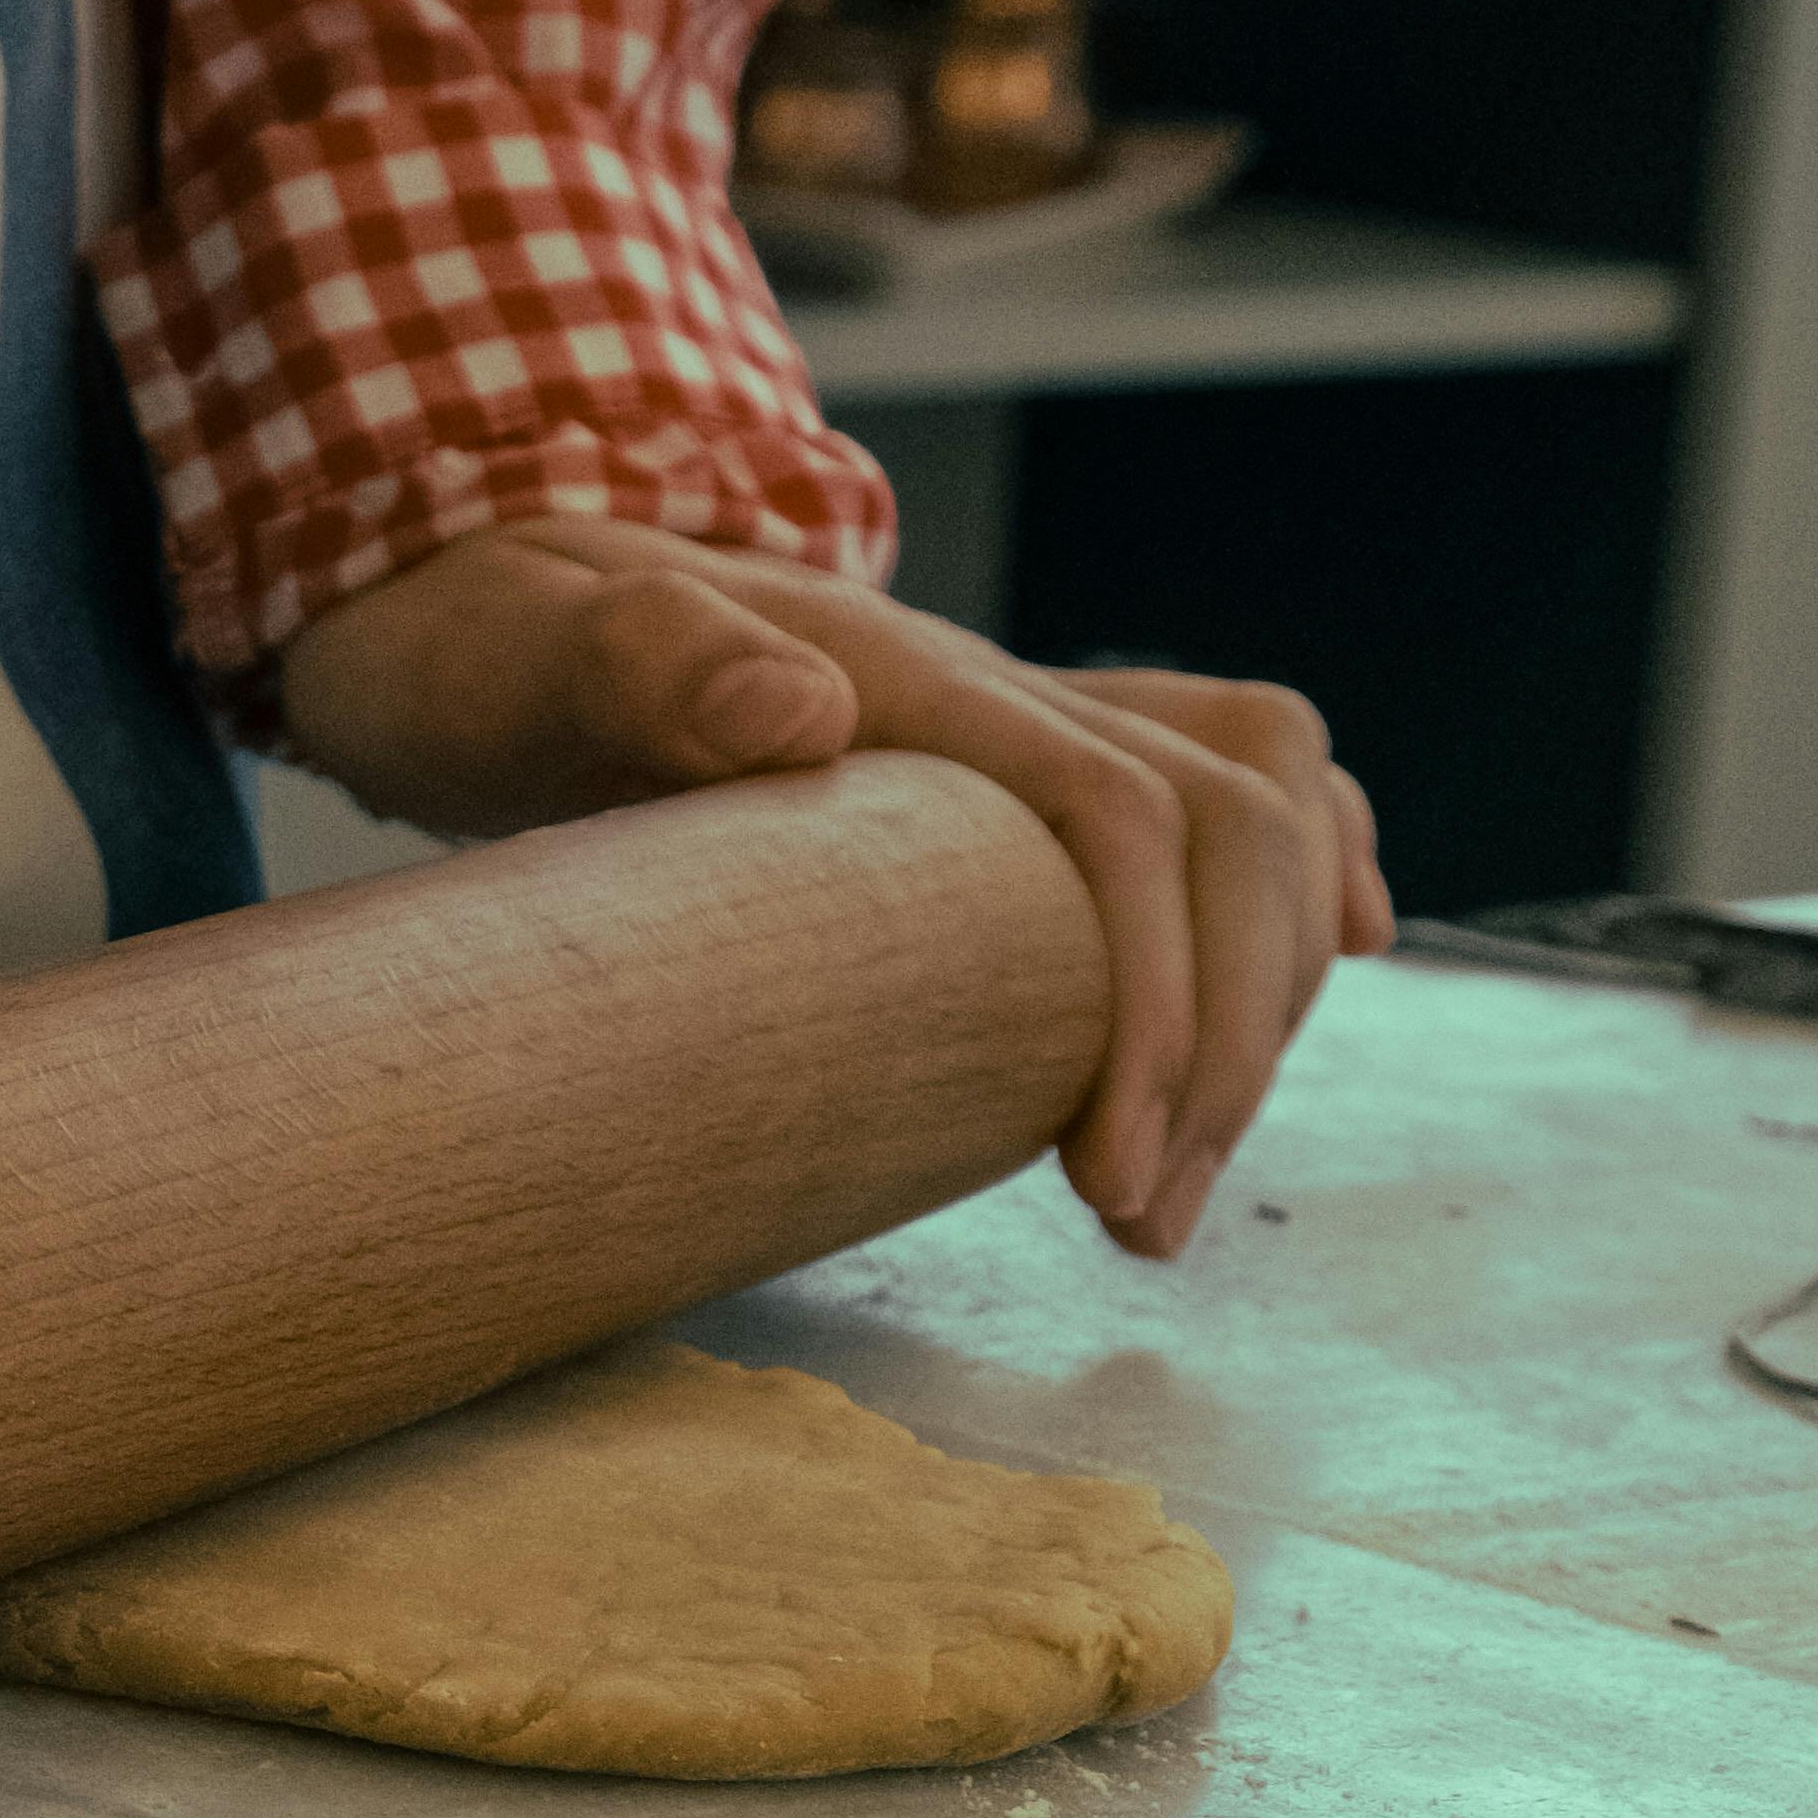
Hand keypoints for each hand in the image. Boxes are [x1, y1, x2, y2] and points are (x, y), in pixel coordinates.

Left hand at [273, 521, 1392, 1259]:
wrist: (474, 593)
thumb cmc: (489, 649)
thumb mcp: (526, 660)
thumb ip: (642, 667)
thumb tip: (796, 704)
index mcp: (905, 678)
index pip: (1122, 821)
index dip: (1161, 1004)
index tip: (1116, 1182)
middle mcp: (991, 690)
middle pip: (1232, 825)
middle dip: (1234, 1038)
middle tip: (1146, 1224)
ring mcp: (1011, 718)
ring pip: (1251, 811)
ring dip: (1265, 995)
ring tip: (1174, 1182)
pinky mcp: (1007, 760)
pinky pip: (1216, 779)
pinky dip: (1306, 870)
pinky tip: (1342, 956)